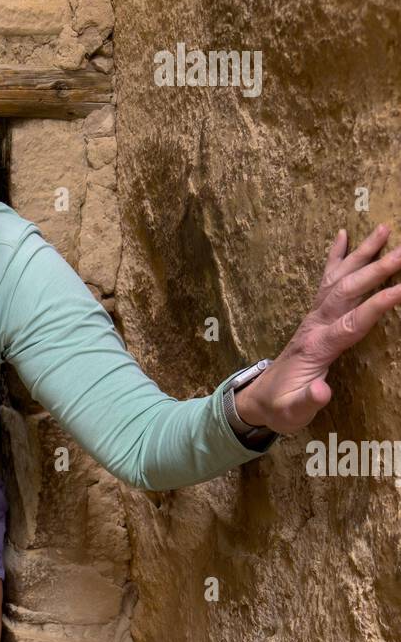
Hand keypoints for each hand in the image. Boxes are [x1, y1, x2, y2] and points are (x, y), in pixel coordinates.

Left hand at [234, 223, 400, 431]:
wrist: (258, 400)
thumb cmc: (281, 408)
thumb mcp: (293, 413)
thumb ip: (307, 401)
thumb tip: (323, 392)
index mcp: (316, 348)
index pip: (351, 323)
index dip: (376, 306)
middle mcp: (315, 325)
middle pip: (347, 292)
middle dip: (375, 270)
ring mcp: (313, 318)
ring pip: (338, 279)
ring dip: (361, 254)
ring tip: (382, 229)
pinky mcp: (314, 316)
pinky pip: (326, 281)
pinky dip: (335, 257)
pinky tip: (343, 235)